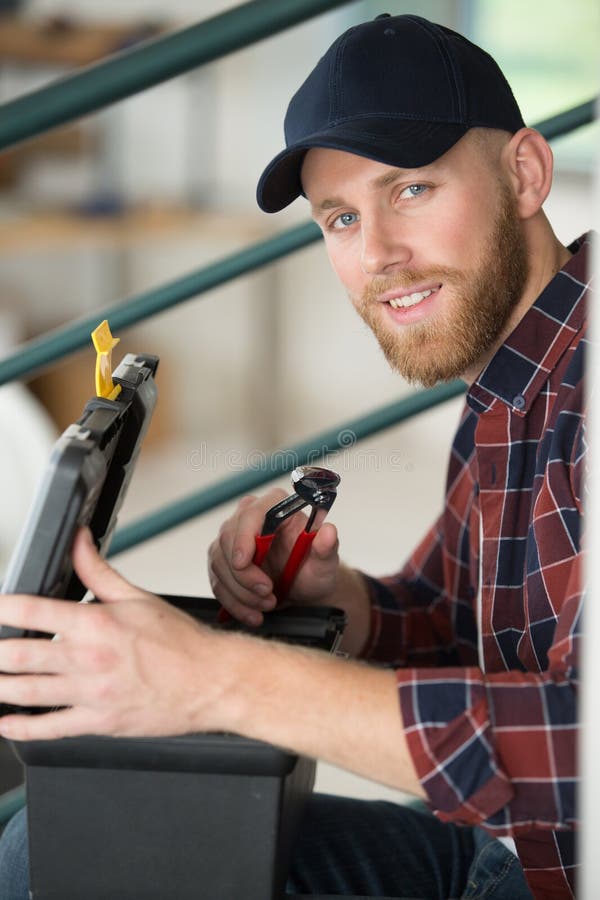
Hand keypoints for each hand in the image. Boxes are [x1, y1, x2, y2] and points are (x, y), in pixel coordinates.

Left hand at [0, 528, 234, 740]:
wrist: (210, 681)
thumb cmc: (180, 643)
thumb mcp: (136, 597)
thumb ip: (97, 570)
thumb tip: (78, 542)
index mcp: (96, 624)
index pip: (32, 611)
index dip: (3, 608)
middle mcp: (89, 659)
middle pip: (19, 655)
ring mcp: (91, 693)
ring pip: (26, 692)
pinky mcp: (98, 722)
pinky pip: (50, 728)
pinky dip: (21, 727)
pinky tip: (6, 722)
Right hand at [208, 490, 339, 625]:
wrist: (304, 588)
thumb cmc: (313, 567)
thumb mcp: (325, 561)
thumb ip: (327, 547)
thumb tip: (328, 531)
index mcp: (276, 506)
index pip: (251, 513)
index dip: (243, 537)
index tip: (244, 562)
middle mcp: (250, 516)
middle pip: (229, 538)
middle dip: (244, 573)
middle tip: (267, 593)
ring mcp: (232, 539)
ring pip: (219, 562)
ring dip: (241, 591)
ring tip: (267, 604)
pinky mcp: (222, 560)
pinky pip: (217, 581)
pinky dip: (233, 602)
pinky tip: (253, 614)